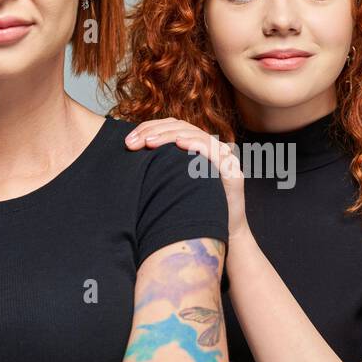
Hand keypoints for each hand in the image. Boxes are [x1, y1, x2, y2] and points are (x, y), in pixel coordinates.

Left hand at [125, 119, 248, 239]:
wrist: (222, 235)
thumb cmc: (193, 211)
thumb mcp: (172, 185)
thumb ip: (160, 169)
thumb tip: (130, 157)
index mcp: (197, 148)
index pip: (173, 127)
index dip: (150, 128)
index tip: (129, 140)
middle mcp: (212, 149)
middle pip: (183, 128)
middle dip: (155, 131)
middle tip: (133, 142)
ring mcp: (224, 160)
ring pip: (198, 136)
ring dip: (171, 136)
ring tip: (150, 142)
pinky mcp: (232, 173)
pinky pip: (215, 153)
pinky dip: (197, 144)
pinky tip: (179, 143)